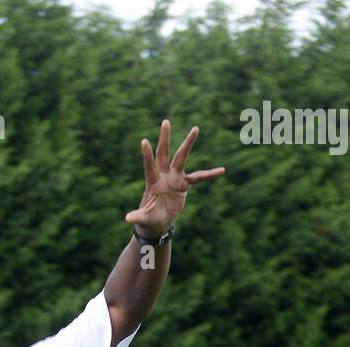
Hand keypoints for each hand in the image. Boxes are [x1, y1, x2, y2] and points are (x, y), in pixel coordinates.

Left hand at [125, 120, 224, 238]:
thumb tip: (127, 218)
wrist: (158, 221)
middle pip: (164, 153)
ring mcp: (174, 177)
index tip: (144, 141)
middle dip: (165, 138)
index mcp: (152, 182)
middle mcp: (163, 175)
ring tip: (195, 128)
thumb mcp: (143, 218)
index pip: (149, 166)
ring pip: (182, 157)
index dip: (147, 155)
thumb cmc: (149, 218)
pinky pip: (199, 177)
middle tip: (165, 122)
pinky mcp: (184, 183)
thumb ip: (138, 216)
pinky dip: (209, 175)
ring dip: (188, 143)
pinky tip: (221, 171)